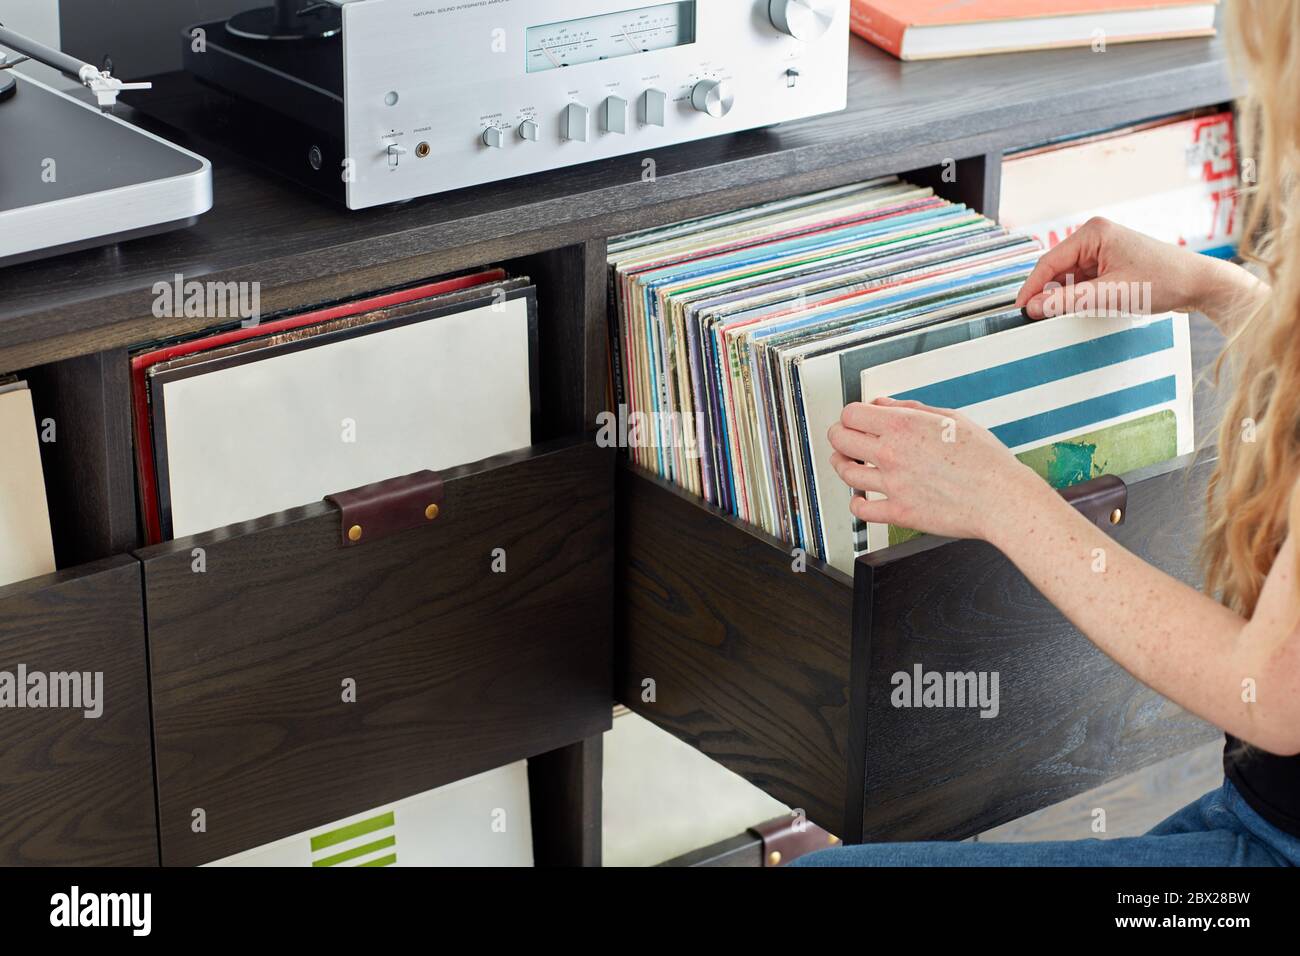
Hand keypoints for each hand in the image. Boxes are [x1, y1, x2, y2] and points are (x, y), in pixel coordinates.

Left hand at [828, 397, 1045, 542]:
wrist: (1001, 498)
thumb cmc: (985, 460)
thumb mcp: (951, 418)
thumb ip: (911, 409)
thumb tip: (884, 404)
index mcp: (903, 427)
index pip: (851, 414)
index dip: (851, 414)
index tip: (855, 418)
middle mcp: (892, 454)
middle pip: (840, 440)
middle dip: (839, 435)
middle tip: (844, 437)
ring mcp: (893, 485)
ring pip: (846, 473)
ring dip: (842, 465)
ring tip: (847, 463)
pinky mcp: (899, 512)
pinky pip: (862, 510)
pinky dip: (856, 503)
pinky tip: (860, 498)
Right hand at [1014, 217, 1218, 319]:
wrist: (1200, 283)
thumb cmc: (1164, 281)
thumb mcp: (1111, 294)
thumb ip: (1068, 301)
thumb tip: (1033, 308)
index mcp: (1093, 233)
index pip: (1048, 263)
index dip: (1031, 289)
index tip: (1019, 311)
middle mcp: (1095, 236)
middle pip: (1056, 270)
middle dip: (1050, 294)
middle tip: (1040, 319)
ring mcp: (1103, 248)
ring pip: (1068, 278)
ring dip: (1068, 297)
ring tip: (1077, 313)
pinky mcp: (1110, 261)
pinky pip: (1083, 281)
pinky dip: (1081, 296)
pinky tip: (1091, 307)